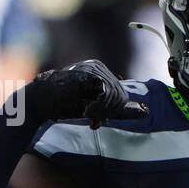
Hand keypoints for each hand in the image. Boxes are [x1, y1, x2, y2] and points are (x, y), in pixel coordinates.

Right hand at [26, 59, 146, 128]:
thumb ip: (120, 109)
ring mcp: (92, 68)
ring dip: (102, 112)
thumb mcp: (97, 107)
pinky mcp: (87, 74)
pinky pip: (106, 94)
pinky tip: (86, 111)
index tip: (98, 119)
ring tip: (88, 116)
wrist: (42, 101)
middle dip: (108, 112)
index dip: (111, 110)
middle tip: (93, 121)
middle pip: (120, 96)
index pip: (121, 95)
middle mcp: (97, 66)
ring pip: (114, 96)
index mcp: (101, 71)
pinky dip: (97, 108)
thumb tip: (146, 111)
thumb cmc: (66, 104)